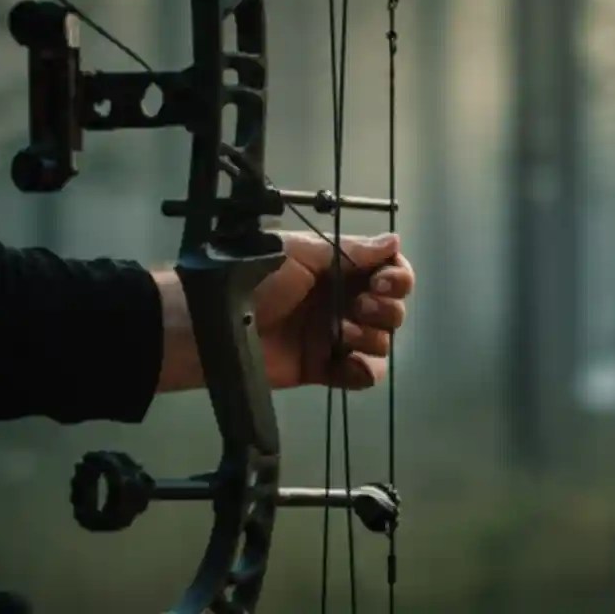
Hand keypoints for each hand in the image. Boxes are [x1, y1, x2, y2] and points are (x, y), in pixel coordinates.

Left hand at [155, 232, 414, 392]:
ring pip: (382, 341)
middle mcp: (343, 302)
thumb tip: (395, 240)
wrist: (217, 323)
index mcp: (339, 270)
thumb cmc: (257, 279)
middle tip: (360, 306)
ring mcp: (335, 337)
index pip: (388, 272)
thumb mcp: (303, 254)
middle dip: (386, 308)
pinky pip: (364, 374)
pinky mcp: (324, 369)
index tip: (382, 282)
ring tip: (342, 335)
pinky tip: (349, 363)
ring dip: (371, 337)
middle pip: (392, 308)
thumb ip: (351, 251)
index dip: (397, 278)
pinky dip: (364, 370)